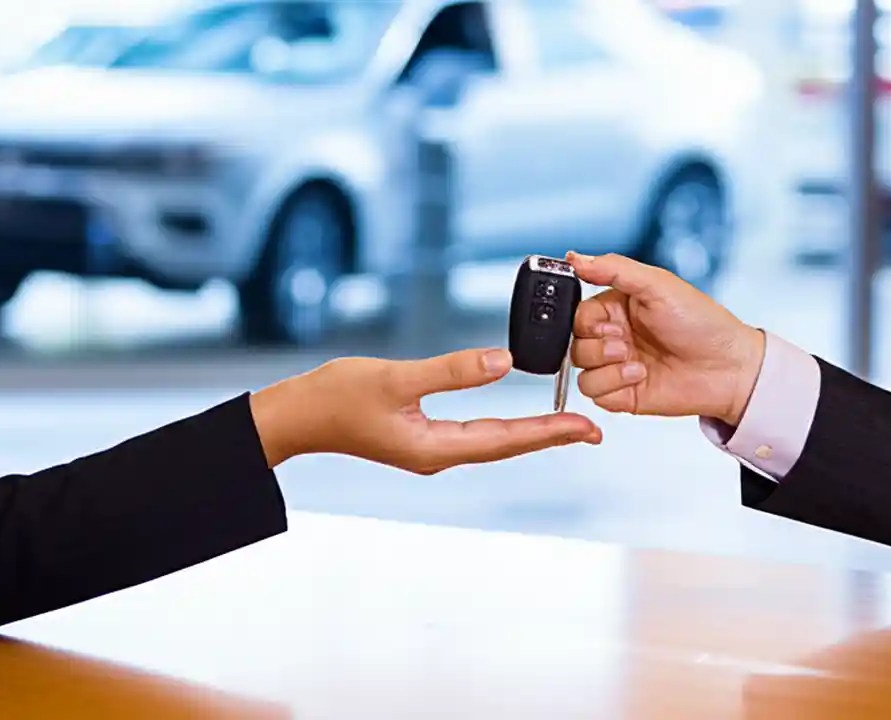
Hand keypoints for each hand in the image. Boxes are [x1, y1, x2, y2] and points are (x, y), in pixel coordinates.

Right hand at [251, 349, 601, 472]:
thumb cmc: (337, 397)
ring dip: (530, 430)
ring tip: (566, 423)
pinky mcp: (420, 436)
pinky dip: (503, 424)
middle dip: (550, 435)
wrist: (296, 415)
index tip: (587, 428)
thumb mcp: (396, 378)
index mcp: (435, 447)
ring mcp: (429, 448)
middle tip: (593, 430)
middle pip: (508, 444)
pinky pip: (476, 432)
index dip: (550, 432)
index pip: (507, 439)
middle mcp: (438, 454)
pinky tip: (516, 415)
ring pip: (494, 439)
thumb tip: (503, 362)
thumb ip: (451, 370)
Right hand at [566, 252, 764, 425]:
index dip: (588, 323)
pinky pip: (593, 394)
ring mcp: (617, 367)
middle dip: (598, 346)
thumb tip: (573, 258)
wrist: (728, 368)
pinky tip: (641, 377)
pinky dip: (613, 386)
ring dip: (607, 367)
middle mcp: (614, 337)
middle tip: (626, 344)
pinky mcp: (621, 394)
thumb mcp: (657, 284)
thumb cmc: (702, 323)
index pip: (577, 314)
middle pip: (574, 343)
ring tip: (636, 362)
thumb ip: (613, 268)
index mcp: (618, 308)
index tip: (613, 324)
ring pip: (580, 370)